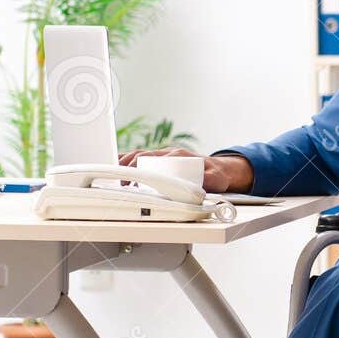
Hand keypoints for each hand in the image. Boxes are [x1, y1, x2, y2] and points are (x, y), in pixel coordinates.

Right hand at [118, 148, 252, 193]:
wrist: (221, 170)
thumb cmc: (217, 174)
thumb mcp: (216, 178)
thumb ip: (210, 180)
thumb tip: (202, 184)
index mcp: (178, 155)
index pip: (153, 157)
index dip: (140, 164)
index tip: (132, 174)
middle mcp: (170, 154)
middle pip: (143, 155)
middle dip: (129, 165)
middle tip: (120, 178)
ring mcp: (166, 158)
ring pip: (141, 156)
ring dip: (127, 164)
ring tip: (117, 177)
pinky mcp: (164, 163)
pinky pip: (145, 161)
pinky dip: (132, 164)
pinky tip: (123, 172)